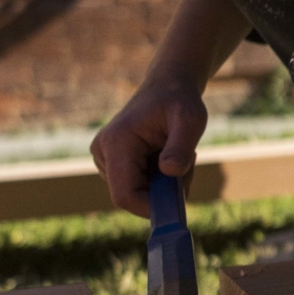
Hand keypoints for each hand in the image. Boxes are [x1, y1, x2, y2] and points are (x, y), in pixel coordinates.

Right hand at [92, 75, 207, 217]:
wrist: (168, 86)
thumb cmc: (180, 100)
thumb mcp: (190, 119)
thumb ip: (181, 146)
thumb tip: (171, 171)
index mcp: (117, 142)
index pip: (125, 195)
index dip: (150, 208)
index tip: (179, 202)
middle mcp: (103, 152)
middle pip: (131, 196)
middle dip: (162, 191)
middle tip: (186, 165)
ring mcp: (104, 159)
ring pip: (136, 193)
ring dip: (162, 184)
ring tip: (175, 153)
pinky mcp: (112, 163)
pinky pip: (136, 185)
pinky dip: (156, 179)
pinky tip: (164, 156)